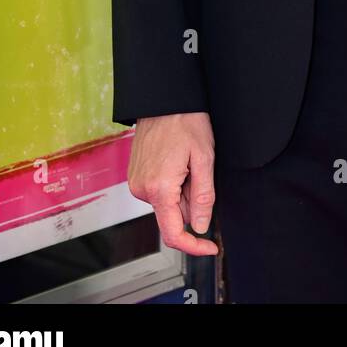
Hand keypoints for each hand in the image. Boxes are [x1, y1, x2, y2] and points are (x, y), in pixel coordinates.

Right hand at [127, 111, 218, 255]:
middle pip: (173, 216)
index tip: (211, 247)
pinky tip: (177, 161)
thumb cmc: (185, 122)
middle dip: (191, 203)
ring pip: (167, 204)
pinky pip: (158, 192)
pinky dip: (172, 184)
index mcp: (159, 188)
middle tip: (200, 173)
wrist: (163, 100)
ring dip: (182, 192)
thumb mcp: (204, 158)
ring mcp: (136, 182)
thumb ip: (203, 196)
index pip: (173, 234)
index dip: (194, 246)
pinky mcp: (136, 176)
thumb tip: (200, 227)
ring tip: (187, 162)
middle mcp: (142, 190)